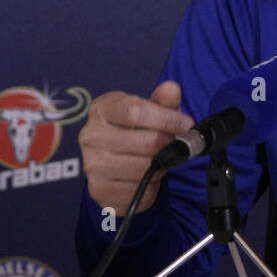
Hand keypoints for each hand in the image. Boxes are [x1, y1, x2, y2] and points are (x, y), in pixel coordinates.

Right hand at [79, 80, 194, 214]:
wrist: (115, 166)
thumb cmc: (134, 131)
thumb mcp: (149, 112)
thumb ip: (162, 101)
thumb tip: (172, 88)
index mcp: (102, 109)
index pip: (135, 111)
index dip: (167, 119)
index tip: (186, 124)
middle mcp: (91, 135)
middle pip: (146, 141)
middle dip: (169, 144)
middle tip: (177, 145)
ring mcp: (92, 163)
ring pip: (145, 166)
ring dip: (161, 165)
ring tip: (159, 159)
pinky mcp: (99, 189)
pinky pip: (139, 188)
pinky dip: (152, 184)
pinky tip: (148, 176)